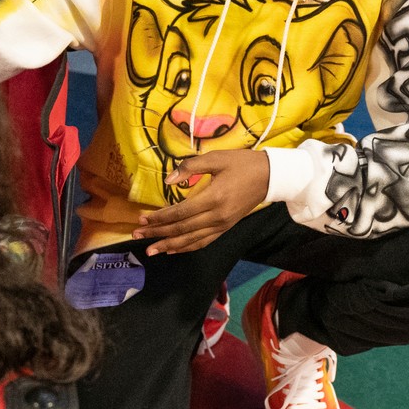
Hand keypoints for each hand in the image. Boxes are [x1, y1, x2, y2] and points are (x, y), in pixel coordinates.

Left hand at [132, 149, 269, 254]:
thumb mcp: (215, 158)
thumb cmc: (241, 163)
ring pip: (191, 240)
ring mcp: (222, 225)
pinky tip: (173, 249)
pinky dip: (187, 247)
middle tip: (137, 236)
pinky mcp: (226, 228)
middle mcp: (217, 216)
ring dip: (169, 245)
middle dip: (158, 233)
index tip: (141, 219)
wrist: (270, 176)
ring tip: (150, 250)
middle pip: (182, 229)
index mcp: (213, 198)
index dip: (159, 217)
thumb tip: (168, 180)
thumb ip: (189, 167)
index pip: (180, 212)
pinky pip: (203, 242)